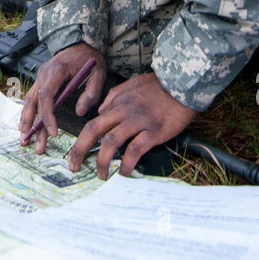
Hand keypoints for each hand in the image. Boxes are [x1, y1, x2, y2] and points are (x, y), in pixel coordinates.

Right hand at [18, 43, 106, 153]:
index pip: (47, 96)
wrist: (80, 43)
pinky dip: (27, 113)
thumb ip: (90, 93)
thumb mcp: (97, 73)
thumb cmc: (88, 57)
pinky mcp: (41, 81)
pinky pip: (31, 99)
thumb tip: (79, 111)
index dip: (47, 116)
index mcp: (56, 71)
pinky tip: (25, 127)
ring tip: (25, 140)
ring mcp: (40, 77)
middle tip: (33, 144)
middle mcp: (43, 74)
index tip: (53, 132)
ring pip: (29, 102)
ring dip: (26, 122)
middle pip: (34, 102)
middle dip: (32, 125)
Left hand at [66, 73, 196, 178]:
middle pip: (94, 130)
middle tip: (74, 165)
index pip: (93, 122)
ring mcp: (138, 121)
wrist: (184, 85)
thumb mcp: (132, 84)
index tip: (76, 153)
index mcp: (118, 101)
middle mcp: (124, 111)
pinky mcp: (154, 131)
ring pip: (111, 141)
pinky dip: (126, 163)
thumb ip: (114, 97)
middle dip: (80, 149)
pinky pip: (135, 149)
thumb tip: (101, 111)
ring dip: (102, 160)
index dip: (81, 139)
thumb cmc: (160, 86)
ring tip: (101, 174)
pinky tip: (123, 172)